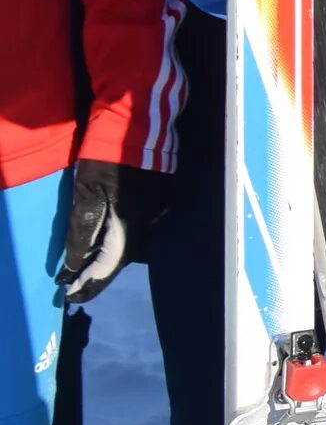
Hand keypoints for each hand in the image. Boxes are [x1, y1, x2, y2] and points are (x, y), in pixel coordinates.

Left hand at [56, 158, 173, 304]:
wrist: (138, 128)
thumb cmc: (107, 160)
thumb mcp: (86, 194)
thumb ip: (81, 231)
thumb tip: (73, 264)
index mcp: (130, 228)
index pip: (107, 267)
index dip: (88, 284)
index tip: (69, 296)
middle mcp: (147, 226)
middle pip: (120, 261)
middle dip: (96, 276)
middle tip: (74, 286)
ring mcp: (155, 214)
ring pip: (128, 247)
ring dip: (106, 261)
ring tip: (85, 269)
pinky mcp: (156, 202)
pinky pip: (134, 232)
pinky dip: (116, 244)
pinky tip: (104, 243)